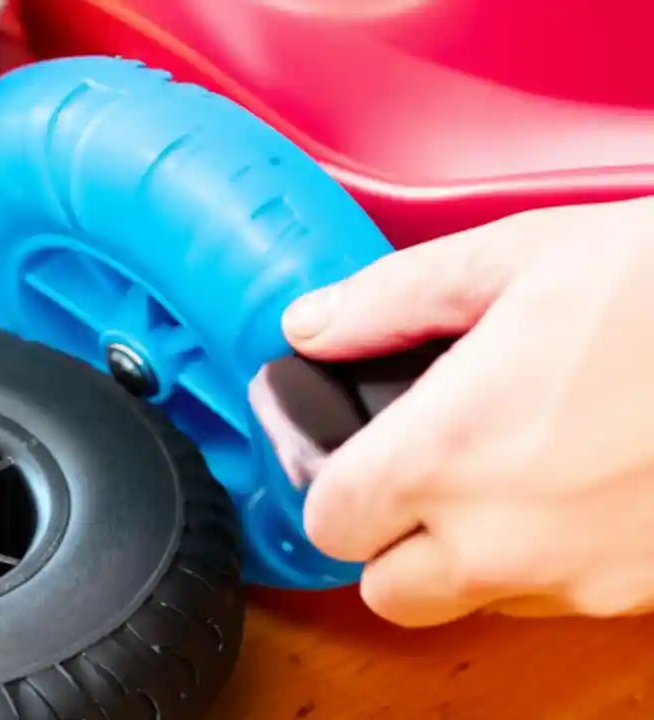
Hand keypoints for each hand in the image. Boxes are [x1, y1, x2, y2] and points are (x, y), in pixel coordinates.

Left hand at [283, 198, 653, 626]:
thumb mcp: (515, 256)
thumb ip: (389, 300)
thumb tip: (314, 326)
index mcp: (448, 453)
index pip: (328, 521)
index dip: (328, 481)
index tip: (345, 450)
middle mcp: (506, 537)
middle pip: (388, 591)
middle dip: (388, 538)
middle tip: (419, 467)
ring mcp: (584, 577)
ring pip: (475, 600)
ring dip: (468, 550)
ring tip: (514, 459)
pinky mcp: (646, 593)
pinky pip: (562, 596)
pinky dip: (549, 555)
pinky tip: (581, 479)